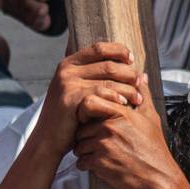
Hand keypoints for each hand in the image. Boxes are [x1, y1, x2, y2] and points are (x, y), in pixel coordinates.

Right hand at [33, 42, 143, 159]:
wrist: (47, 140)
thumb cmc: (69, 119)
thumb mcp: (81, 93)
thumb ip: (100, 79)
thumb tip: (136, 68)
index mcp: (69, 64)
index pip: (99, 48)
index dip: (119, 51)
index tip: (132, 60)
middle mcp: (66, 70)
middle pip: (107, 64)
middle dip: (129, 73)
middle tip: (141, 82)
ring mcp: (67, 83)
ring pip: (108, 79)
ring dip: (127, 88)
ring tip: (138, 98)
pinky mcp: (70, 98)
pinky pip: (100, 93)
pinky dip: (116, 98)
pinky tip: (124, 104)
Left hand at [73, 71, 185, 188]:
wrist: (158, 176)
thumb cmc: (154, 148)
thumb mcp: (151, 117)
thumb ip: (142, 95)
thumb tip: (141, 77)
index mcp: (120, 113)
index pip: (89, 103)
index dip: (84, 110)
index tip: (87, 118)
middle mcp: (109, 128)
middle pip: (81, 127)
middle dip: (85, 135)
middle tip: (94, 141)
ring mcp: (103, 146)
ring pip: (79, 146)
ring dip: (85, 151)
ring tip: (99, 154)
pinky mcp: (100, 163)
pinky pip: (81, 162)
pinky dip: (86, 165)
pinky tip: (98, 164)